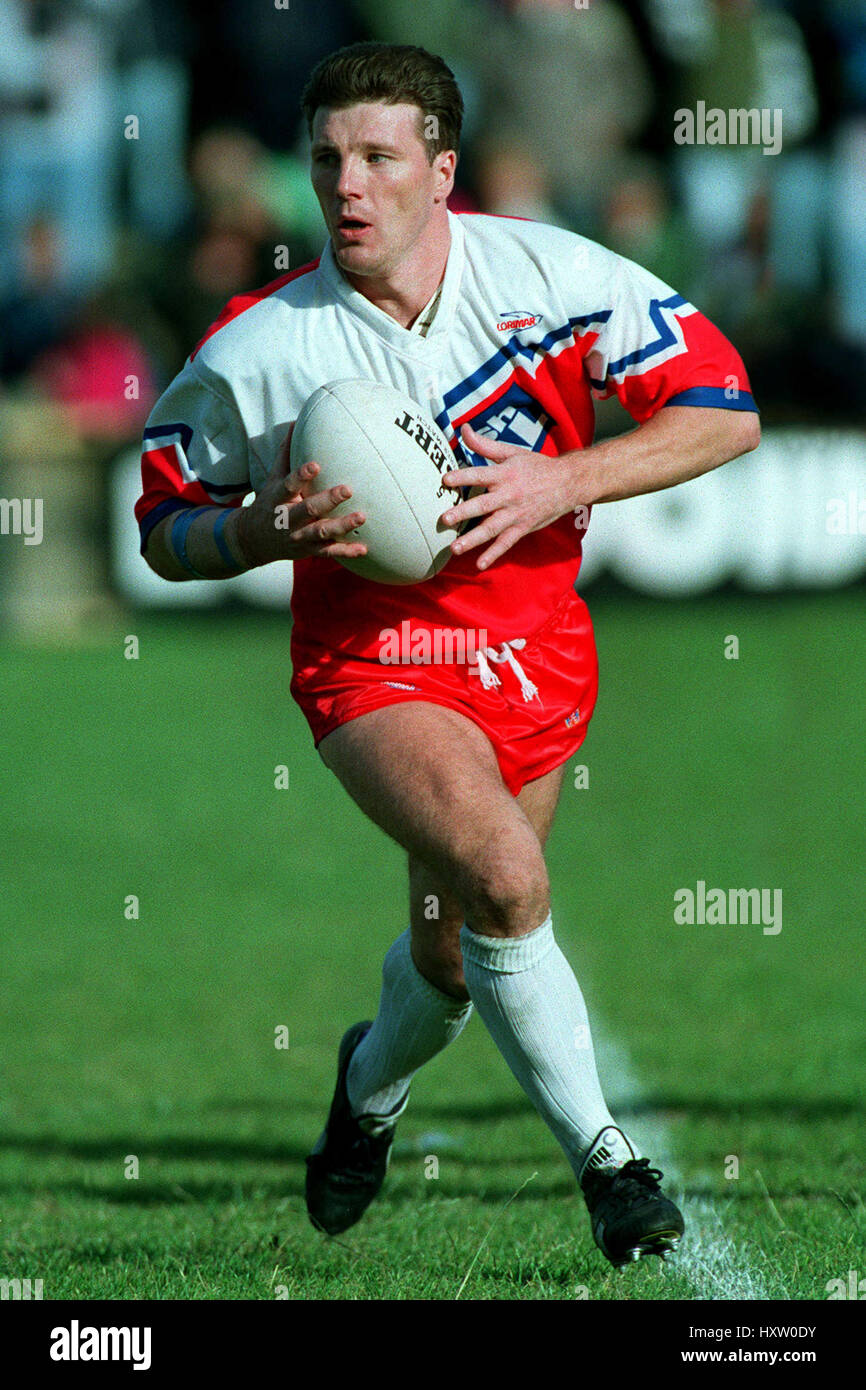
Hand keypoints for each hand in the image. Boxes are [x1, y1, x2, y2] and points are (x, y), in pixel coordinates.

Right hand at [234, 424, 367, 566]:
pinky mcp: (308, 550)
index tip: (316, 465)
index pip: (289, 484)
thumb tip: (295, 424)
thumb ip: (284, 454)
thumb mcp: (271, 479)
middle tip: (348, 489)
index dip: (301, 475)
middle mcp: (288, 518)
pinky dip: (345, 551)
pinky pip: (328, 552)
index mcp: (278, 498)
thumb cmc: (269, 502)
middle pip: (308, 509)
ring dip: (342, 526)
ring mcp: (298, 536)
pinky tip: (363, 549)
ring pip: (321, 532)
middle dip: (328, 500)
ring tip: (362, 516)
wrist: (252, 540)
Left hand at [439, 423, 581, 569]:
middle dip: (463, 512)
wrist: (567, 483)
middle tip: (444, 519)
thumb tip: (463, 429)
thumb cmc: (536, 466)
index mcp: (504, 474)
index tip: (445, 479)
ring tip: (454, 548)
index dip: (462, 476)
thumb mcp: (511, 452)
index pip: (480, 474)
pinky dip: (493, 555)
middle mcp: (509, 495)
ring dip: (472, 539)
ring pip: (491, 528)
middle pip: (483, 505)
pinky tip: (479, 564)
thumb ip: (484, 445)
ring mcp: (515, 514)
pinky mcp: (522, 528)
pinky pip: (506, 543)